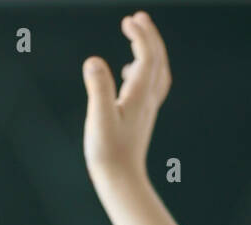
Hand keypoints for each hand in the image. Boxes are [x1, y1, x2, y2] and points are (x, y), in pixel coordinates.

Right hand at [82, 10, 171, 182]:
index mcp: (139, 96)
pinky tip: (128, 72)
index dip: (141, 36)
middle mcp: (147, 100)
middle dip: (149, 37)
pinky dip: (143, 72)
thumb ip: (98, 88)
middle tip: (137, 18)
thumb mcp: (99, 119)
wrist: (121, 181)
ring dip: (150, 52)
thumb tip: (93, 61)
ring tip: (137, 37)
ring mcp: (145, 110)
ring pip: (156, 74)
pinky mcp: (140, 119)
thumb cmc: (108, 153)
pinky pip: (149, 88)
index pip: (147, 57)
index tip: (129, 20)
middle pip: (157, 61)